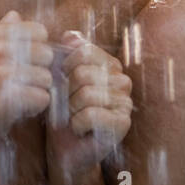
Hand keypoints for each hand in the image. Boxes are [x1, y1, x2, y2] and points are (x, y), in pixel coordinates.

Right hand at [0, 11, 53, 139]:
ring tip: (15, 98)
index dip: (36, 49)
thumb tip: (15, 15)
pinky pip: (42, 99)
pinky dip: (34, 108)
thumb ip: (1, 33)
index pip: (40, 31)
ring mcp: (1, 73)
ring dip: (36, 92)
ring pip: (47, 79)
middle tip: (17, 84)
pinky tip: (16, 110)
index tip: (21, 63)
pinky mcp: (7, 98)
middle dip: (38, 72)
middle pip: (47, 55)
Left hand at [46, 32, 132, 174]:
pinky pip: (90, 115)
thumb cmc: (62, 111)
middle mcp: (122, 79)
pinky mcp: (123, 123)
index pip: (84, 51)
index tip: (63, 83)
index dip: (65, 68)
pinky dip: (77, 124)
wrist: (65, 149)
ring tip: (74, 118)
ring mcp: (126, 101)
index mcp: (109, 63)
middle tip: (68, 106)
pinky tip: (81, 130)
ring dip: (70, 110)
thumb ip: (65, 54)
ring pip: (85, 94)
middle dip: (66, 92)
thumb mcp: (59, 79)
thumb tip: (69, 35)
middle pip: (83, 73)